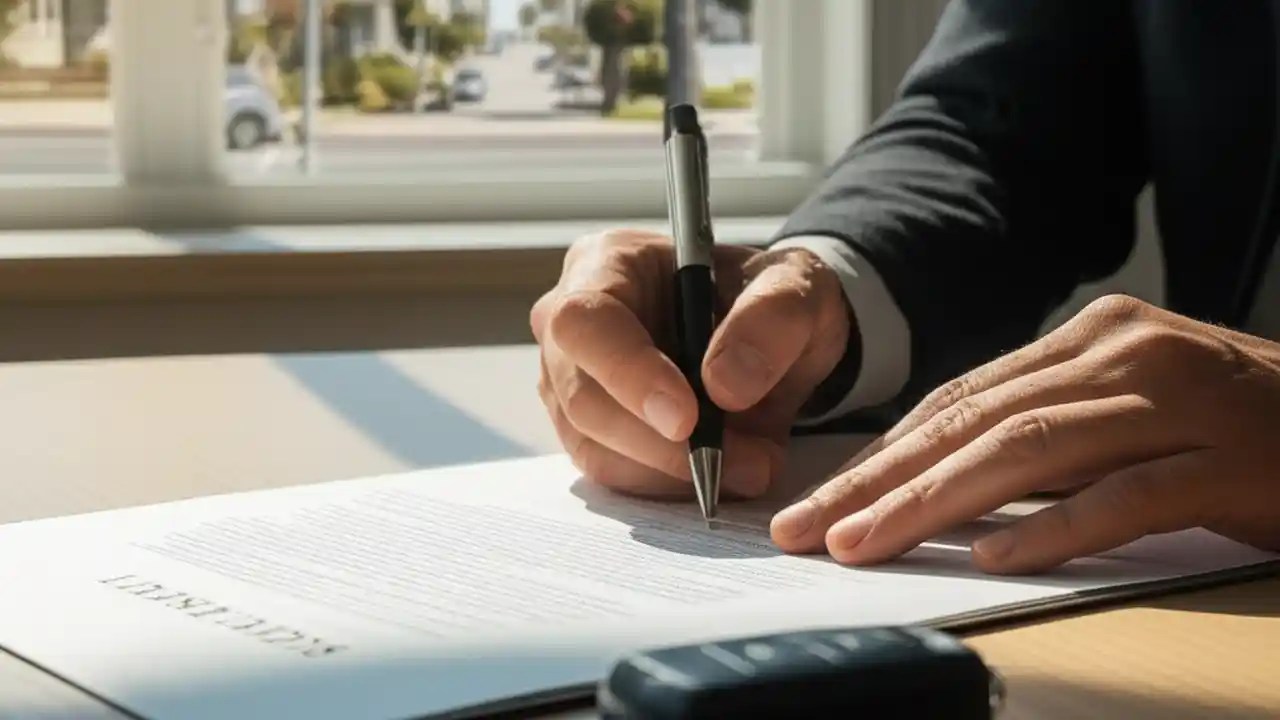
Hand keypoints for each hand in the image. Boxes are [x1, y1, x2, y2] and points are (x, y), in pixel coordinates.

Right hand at [530, 229, 850, 498]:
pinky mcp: (587, 432)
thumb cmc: (768, 298)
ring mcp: (568, 383)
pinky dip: (671, 484)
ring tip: (752, 465)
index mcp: (605, 263)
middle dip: (665, 444)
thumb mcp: (795, 287)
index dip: (628, 373)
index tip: (687, 420)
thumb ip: (771, 319)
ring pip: (596, 447)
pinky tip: (723, 471)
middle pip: (583, 397)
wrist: (767, 339)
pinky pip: (614, 474)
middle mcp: (570, 325)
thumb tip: (725, 386)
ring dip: (675, 472)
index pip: (586, 321)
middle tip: (749, 462)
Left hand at [770, 294, 1279, 572]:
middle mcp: (1124, 354)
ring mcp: (1177, 400)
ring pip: (1030, 450)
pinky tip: (994, 556)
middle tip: (810, 527)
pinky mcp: (1227, 456)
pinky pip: (1126, 495)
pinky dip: (1055, 528)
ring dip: (935, 502)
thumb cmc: (1234, 427)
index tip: (821, 499)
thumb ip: (1045, 430)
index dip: (882, 452)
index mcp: (1091, 339)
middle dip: (880, 480)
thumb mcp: (1127, 410)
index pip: (960, 398)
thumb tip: (940, 479)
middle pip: (974, 421)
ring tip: (867, 544)